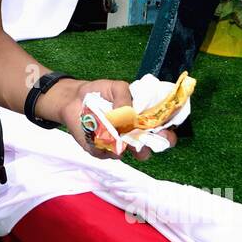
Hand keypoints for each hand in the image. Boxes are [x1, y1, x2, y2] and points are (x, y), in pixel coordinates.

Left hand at [60, 79, 176, 161]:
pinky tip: (96, 131)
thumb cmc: (100, 92)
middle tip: (142, 139)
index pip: (161, 132)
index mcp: (142, 121)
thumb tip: (129, 115)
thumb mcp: (117, 88)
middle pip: (147, 150)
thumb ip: (126, 99)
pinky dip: (102, 143)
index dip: (166, 134)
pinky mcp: (100, 151)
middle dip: (148, 147)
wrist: (74, 98)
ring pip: (125, 154)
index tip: (163, 131)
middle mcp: (132, 137)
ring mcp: (116, 146)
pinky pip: (105, 154)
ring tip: (116, 132)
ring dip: (122, 144)